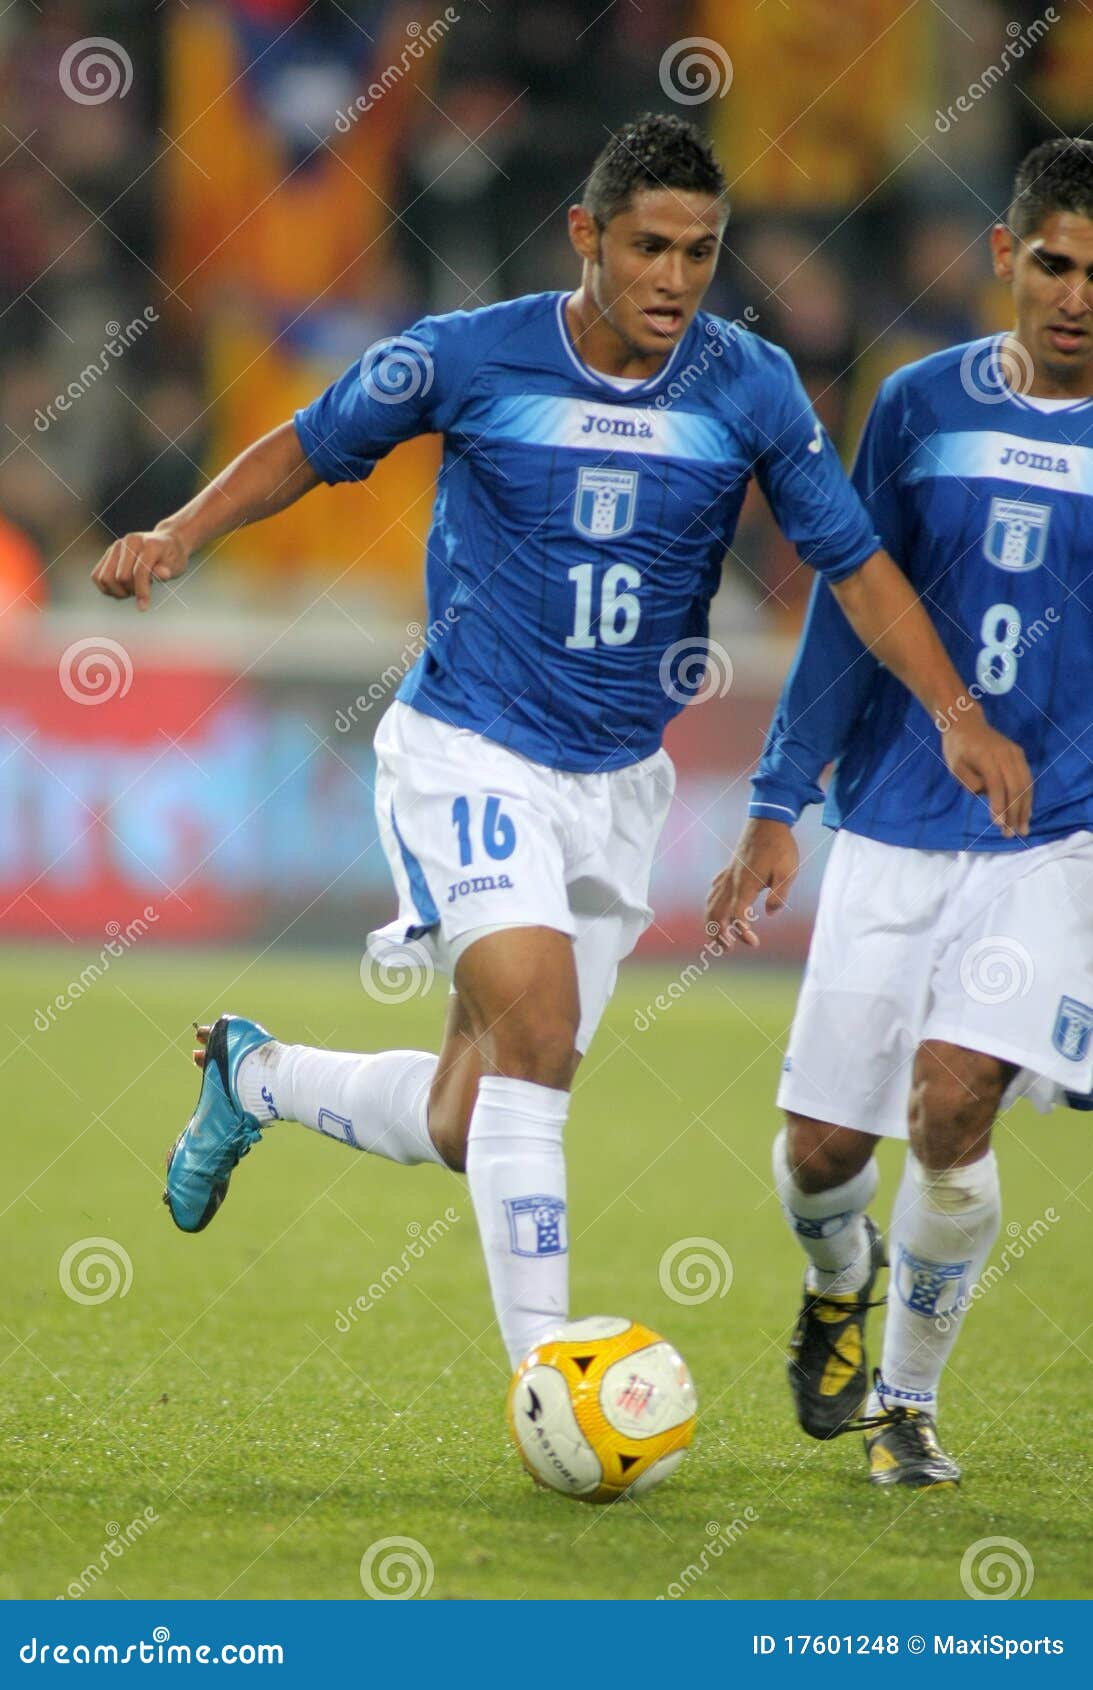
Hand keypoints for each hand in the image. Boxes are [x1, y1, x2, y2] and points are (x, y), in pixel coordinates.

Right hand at [91, 526, 189, 610]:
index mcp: (149, 544)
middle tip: (142, 592)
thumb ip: (167, 570)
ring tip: (131, 590)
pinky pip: (97, 576)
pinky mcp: (108, 554)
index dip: (142, 592)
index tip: (144, 608)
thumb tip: (162, 574)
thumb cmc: (172, 558)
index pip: (140, 571)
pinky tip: (121, 589)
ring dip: (117, 591)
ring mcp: (116, 547)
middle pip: (121, 577)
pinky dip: (106, 588)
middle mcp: (129, 542)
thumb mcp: (176, 565)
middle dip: (131, 591)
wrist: (166, 543)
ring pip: (105, 577)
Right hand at [706, 817, 798, 950]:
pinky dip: (711, 905)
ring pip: (710, 903)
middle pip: (715, 913)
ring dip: (711, 923)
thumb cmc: (781, 847)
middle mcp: (732, 882)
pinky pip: (713, 891)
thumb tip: (769, 913)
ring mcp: (728, 875)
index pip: (736, 916)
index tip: (754, 943)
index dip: (742, 933)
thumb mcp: (788, 872)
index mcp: (745, 885)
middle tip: (728, 949)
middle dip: (718, 934)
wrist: (768, 821)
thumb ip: (779, 894)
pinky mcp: (729, 869)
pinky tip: (716, 909)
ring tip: (718, 938)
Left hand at [942, 709, 1032, 837]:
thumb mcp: (954, 766)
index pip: (996, 784)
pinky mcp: (1019, 755)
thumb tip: (987, 794)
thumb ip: (969, 781)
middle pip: (1015, 787)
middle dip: (1013, 813)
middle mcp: (1004, 754)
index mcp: (986, 756)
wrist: (967, 724)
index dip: (998, 805)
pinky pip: (1027, 779)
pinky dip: (1027, 797)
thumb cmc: (957, 749)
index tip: (998, 825)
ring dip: (1024, 809)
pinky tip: (1025, 813)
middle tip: (1010, 834)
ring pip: (1025, 784)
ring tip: (1022, 829)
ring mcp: (1015, 753)